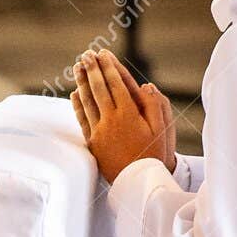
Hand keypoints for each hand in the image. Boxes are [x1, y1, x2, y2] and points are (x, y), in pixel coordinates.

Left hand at [70, 50, 175, 183]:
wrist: (139, 182)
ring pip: (87, 102)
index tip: (102, 54)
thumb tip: (145, 85)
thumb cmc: (154, 155)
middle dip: (92, 69)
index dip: (108, 67)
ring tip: (78, 67)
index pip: (116, 83)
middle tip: (86, 55)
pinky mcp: (93, 143)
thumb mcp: (161, 128)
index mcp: (129, 113)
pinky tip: (75, 94)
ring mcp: (99, 131)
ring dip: (82, 82)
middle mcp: (111, 120)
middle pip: (98, 89)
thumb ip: (154, 105)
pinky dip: (78, 105)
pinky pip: (83, 120)